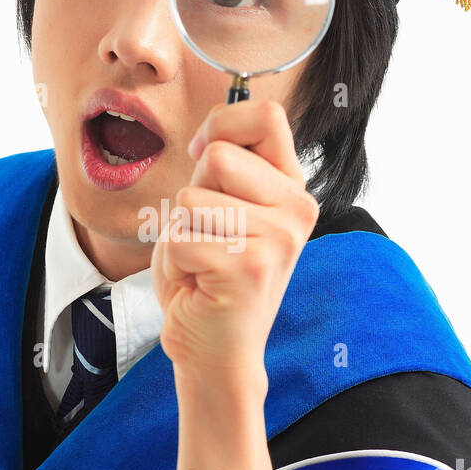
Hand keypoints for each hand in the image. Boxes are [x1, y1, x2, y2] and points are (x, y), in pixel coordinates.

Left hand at [151, 99, 319, 389]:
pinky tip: (197, 285)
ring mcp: (278, 239)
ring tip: (201, 265)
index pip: (266, 116)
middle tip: (207, 238)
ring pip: (190, 200)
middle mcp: (296, 210)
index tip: (204, 157)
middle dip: (192, 196)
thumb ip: (225, 167)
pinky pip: (179, 238)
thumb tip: (210, 137)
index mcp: (292, 188)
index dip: (221, 125)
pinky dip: (173, 264)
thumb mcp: (220, 208)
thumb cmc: (206, 277)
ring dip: (179, 235)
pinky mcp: (248, 267)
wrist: (214, 353)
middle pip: (218, 157)